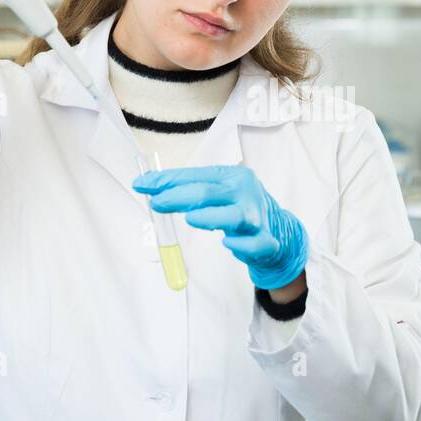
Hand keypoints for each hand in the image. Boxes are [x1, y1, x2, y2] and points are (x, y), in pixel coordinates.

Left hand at [132, 165, 307, 290]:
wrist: (278, 229)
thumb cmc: (240, 207)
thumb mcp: (219, 192)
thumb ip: (191, 190)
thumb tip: (154, 189)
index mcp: (233, 177)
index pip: (196, 175)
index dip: (167, 180)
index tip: (142, 184)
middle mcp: (246, 193)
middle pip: (210, 192)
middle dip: (179, 196)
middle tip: (157, 202)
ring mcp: (257, 218)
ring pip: (235, 217)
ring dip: (211, 217)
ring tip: (191, 219)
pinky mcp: (265, 242)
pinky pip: (255, 244)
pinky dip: (241, 245)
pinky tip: (227, 244)